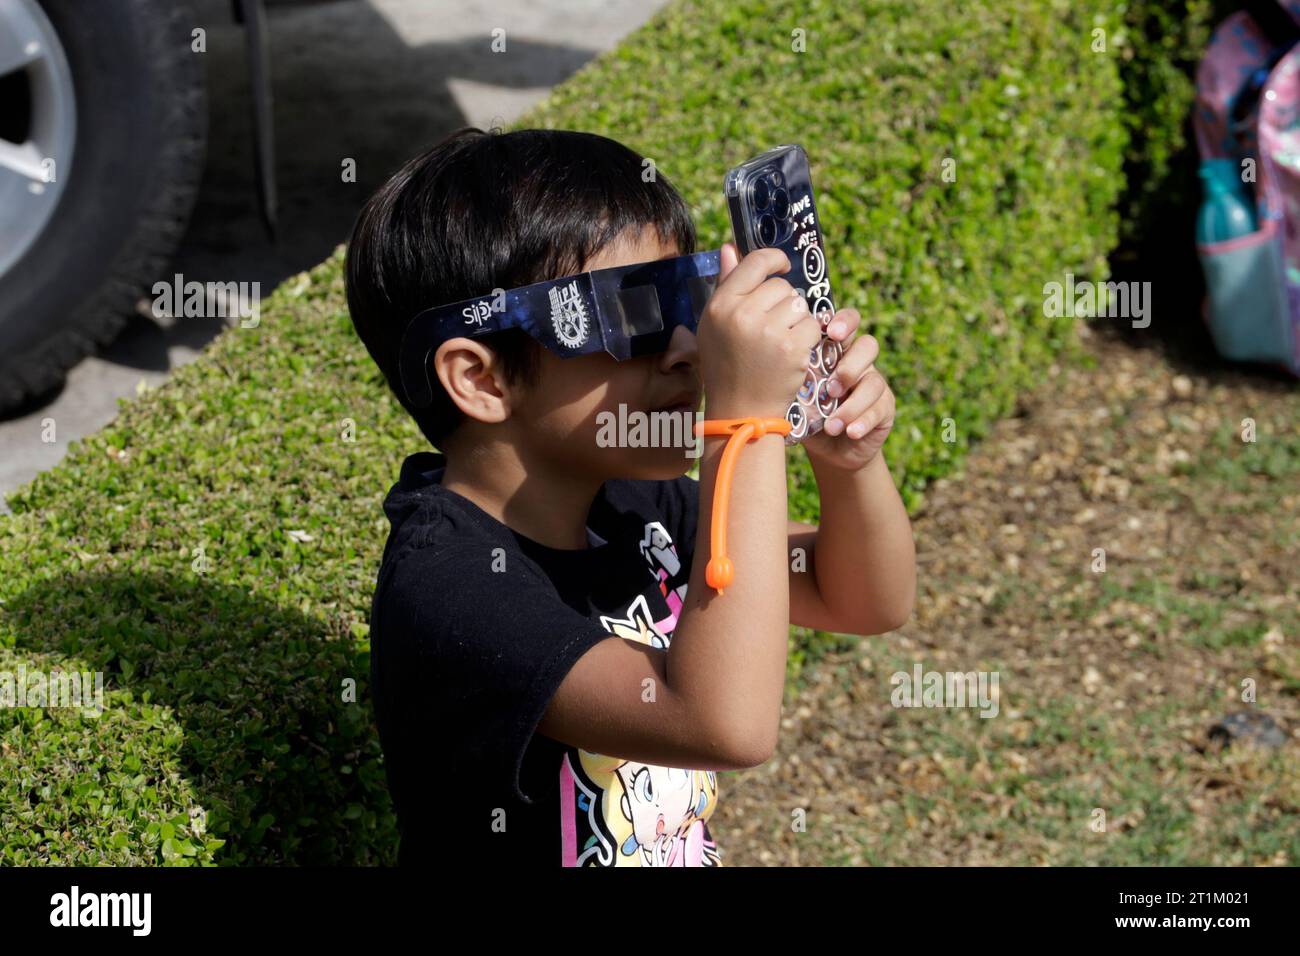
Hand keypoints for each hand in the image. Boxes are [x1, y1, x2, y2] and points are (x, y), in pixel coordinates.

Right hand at [698, 243, 824, 419]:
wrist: (741, 410)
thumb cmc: (727, 365)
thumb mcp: (716, 325)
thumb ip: (726, 284)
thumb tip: (730, 246)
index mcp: (720, 305)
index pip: (755, 262)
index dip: (774, 260)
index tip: (783, 267)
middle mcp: (741, 314)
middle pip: (781, 286)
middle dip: (783, 304)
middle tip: (771, 330)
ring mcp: (768, 331)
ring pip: (799, 306)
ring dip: (796, 321)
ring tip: (779, 344)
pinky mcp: (791, 348)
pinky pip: (811, 326)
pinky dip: (806, 340)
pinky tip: (790, 355)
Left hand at [801, 309, 894, 470]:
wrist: (828, 450)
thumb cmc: (808, 415)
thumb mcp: (798, 397)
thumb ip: (796, 382)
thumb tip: (788, 376)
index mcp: (837, 351)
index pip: (847, 324)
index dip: (844, 322)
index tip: (830, 332)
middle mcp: (859, 363)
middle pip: (868, 345)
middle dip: (851, 363)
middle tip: (831, 388)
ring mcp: (874, 384)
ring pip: (873, 381)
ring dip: (852, 403)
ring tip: (832, 424)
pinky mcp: (885, 407)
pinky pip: (879, 409)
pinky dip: (862, 421)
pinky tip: (849, 432)